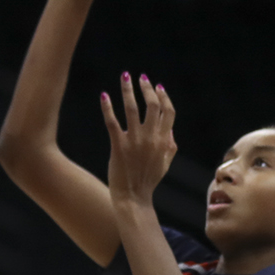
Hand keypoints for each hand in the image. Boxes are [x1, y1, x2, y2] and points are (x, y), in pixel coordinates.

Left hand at [101, 73, 176, 205]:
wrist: (133, 198)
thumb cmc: (148, 181)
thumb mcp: (165, 163)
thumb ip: (170, 146)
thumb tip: (170, 129)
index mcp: (164, 141)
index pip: (168, 113)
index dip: (164, 97)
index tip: (158, 87)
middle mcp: (151, 138)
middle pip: (152, 106)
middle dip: (147, 88)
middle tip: (141, 77)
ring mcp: (134, 142)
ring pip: (132, 109)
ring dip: (128, 90)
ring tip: (125, 77)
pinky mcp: (118, 146)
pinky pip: (112, 122)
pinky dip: (108, 107)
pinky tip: (104, 95)